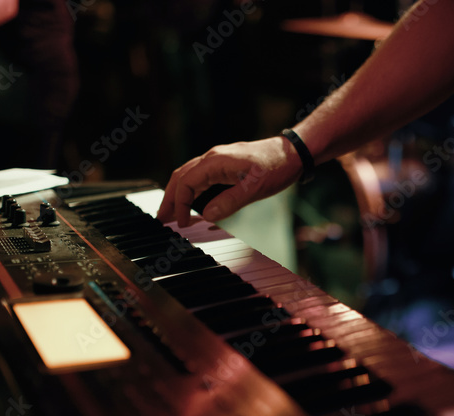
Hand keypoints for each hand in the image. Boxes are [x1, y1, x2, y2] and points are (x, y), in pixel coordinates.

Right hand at [158, 136, 303, 223]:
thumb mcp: (255, 188)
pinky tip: (190, 202)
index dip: (179, 204)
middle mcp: (212, 158)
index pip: (186, 182)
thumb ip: (230, 202)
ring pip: (188, 175)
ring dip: (177, 193)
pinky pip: (200, 176)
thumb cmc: (277, 167)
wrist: (292, 153)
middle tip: (161, 219)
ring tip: (170, 213)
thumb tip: (206, 216)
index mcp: (215, 161)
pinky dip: (190, 190)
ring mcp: (218, 160)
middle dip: (169, 198)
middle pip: (180, 177)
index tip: (180, 223)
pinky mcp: (225, 165)